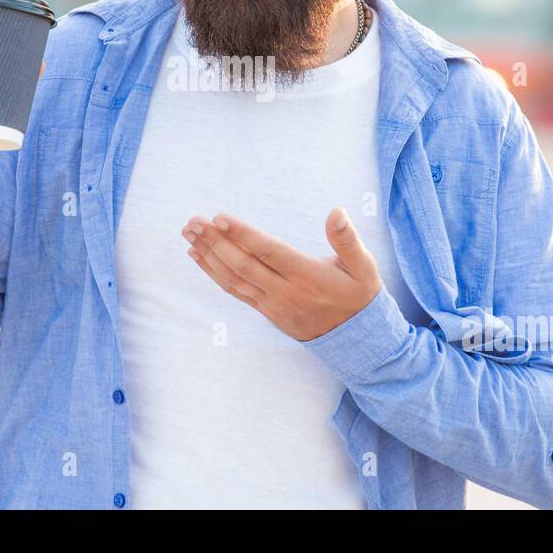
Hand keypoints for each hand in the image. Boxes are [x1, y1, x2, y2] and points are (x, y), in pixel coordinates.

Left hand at [181, 208, 381, 341]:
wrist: (357, 340)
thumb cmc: (359, 296)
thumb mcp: (364, 267)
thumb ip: (348, 240)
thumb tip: (336, 212)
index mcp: (307, 275)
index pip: (268, 252)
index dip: (242, 235)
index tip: (219, 218)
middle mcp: (286, 291)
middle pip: (243, 265)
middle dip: (215, 242)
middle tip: (193, 222)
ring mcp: (273, 304)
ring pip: (234, 279)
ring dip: (208, 255)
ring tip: (188, 234)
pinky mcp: (266, 311)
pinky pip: (235, 291)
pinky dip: (214, 273)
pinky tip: (198, 255)